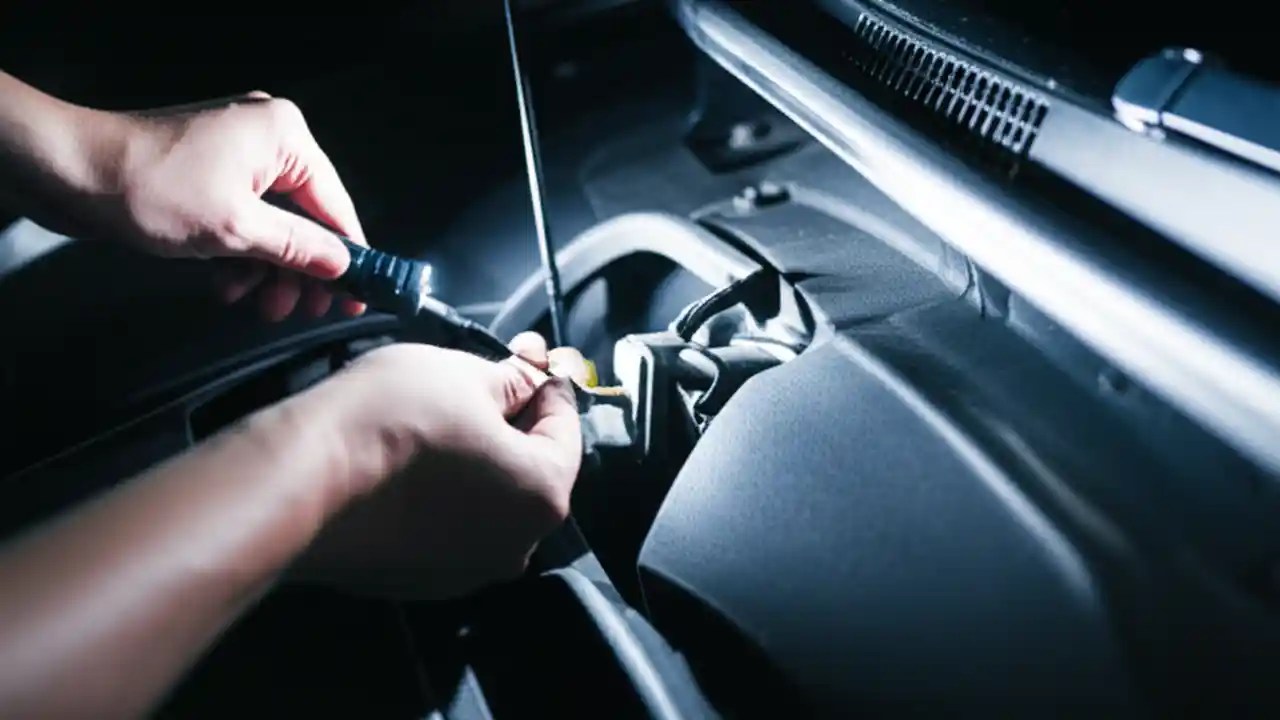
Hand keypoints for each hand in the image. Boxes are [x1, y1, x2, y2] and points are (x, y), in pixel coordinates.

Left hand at [1, 75, 364, 317]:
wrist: (69, 171)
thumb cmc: (148, 187)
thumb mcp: (236, 229)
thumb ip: (298, 249)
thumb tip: (341, 266)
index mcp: (284, 136)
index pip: (336, 206)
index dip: (350, 257)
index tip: (360, 296)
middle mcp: (267, 137)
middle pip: (308, 217)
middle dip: (300, 270)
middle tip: (300, 310)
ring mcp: (237, 153)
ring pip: (275, 223)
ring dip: (267, 269)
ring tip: (256, 304)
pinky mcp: (211, 171)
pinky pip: (245, 218)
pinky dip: (241, 253)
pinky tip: (228, 283)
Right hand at [291, 333, 583, 599]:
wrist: (301, 479)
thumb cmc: (392, 418)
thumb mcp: (464, 374)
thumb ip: (513, 378)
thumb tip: (534, 371)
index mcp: (543, 494)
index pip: (565, 427)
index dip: (548, 384)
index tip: (532, 358)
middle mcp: (517, 545)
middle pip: (531, 471)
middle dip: (515, 424)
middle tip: (490, 382)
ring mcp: (467, 572)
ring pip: (491, 504)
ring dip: (481, 462)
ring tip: (447, 420)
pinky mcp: (420, 582)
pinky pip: (450, 529)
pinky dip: (445, 496)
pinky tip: (417, 464)